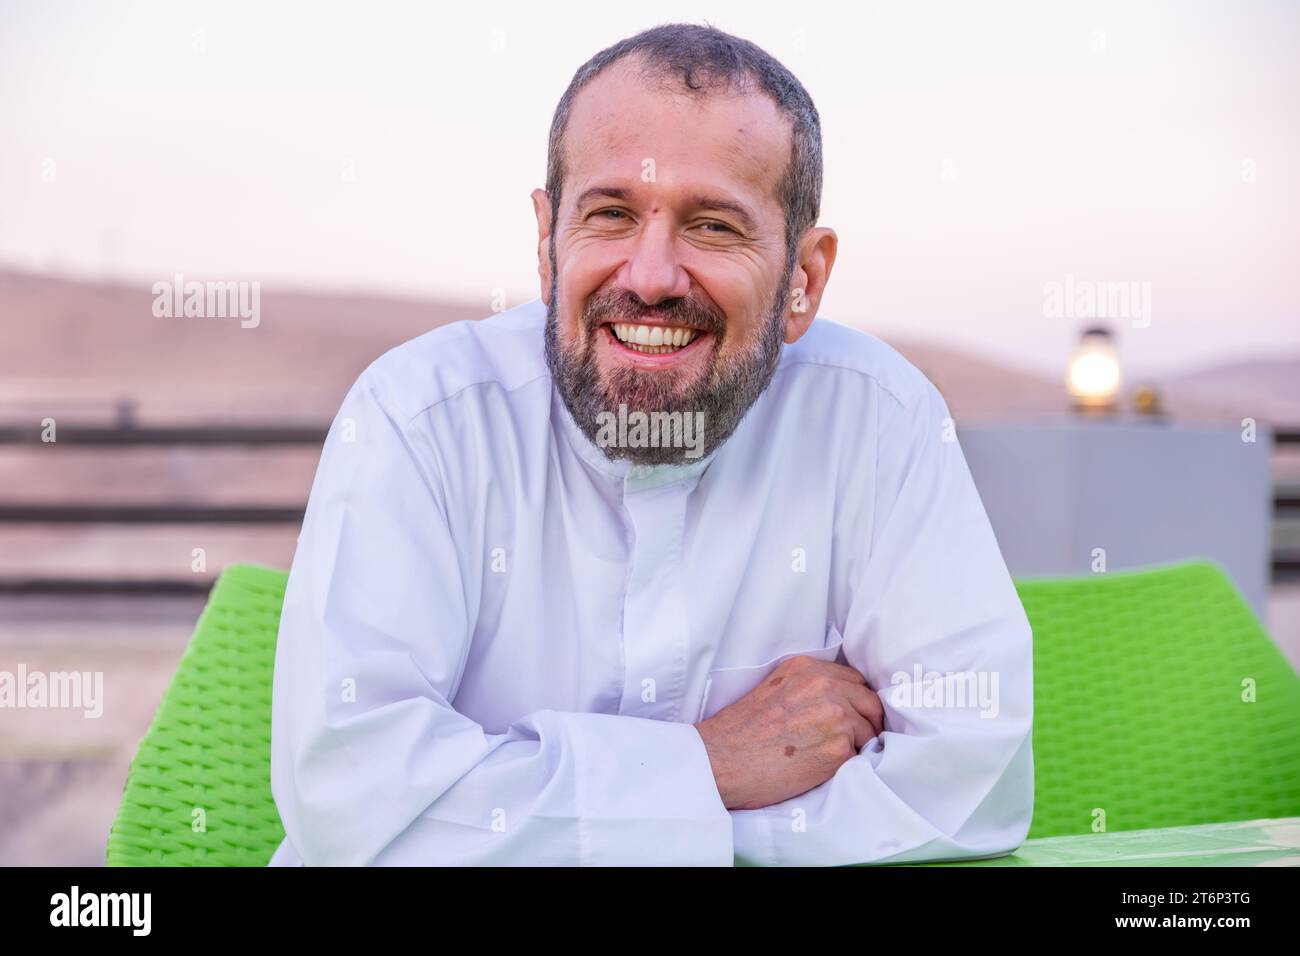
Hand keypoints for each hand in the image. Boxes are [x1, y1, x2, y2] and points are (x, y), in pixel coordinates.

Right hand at [693, 655, 883, 810]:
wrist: (720, 760)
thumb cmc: (739, 731)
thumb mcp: (773, 688)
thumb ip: (807, 687)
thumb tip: (838, 702)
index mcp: (806, 668)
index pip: (854, 680)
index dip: (855, 701)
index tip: (851, 716)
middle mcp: (824, 686)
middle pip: (869, 702)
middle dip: (866, 721)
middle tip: (853, 740)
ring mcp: (835, 716)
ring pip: (868, 730)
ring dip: (856, 744)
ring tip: (831, 757)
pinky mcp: (838, 748)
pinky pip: (859, 756)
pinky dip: (847, 764)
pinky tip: (824, 769)